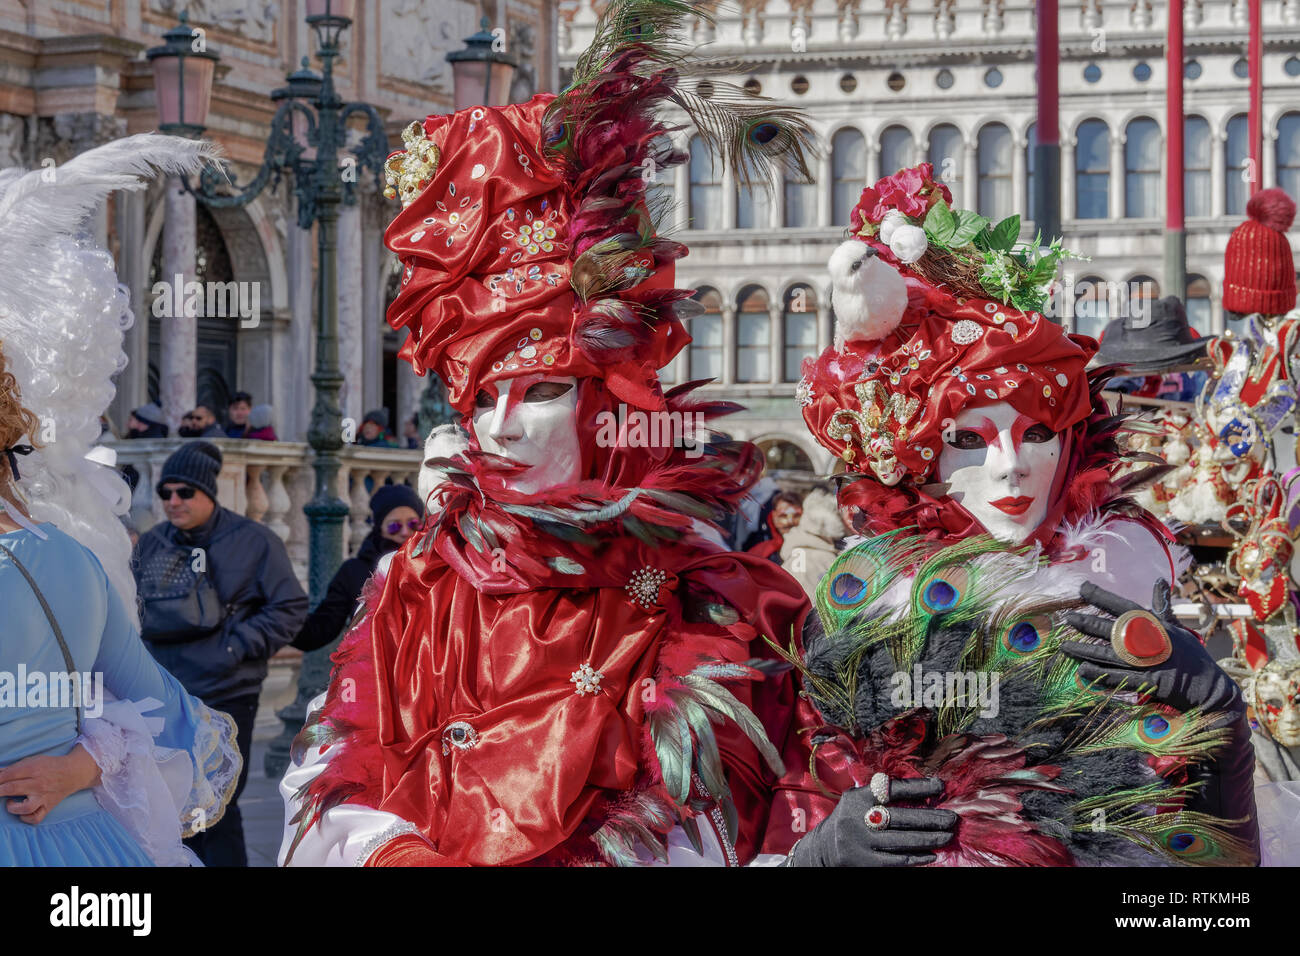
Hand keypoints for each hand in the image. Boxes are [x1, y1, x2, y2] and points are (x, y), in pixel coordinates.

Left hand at [0, 745, 101, 824]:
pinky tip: (21, 812)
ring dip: (11, 807)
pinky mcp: (48, 806)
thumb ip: (15, 767)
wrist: (74, 773)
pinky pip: (35, 818)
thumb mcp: (34, 760)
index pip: (9, 774)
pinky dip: (26, 818)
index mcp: (34, 769)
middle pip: (12, 788)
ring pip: (25, 807)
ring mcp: (44, 797)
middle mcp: (38, 784)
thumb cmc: (51, 766)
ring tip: (9, 802)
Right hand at [787, 777, 955, 866]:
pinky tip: (932, 855)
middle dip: (931, 818)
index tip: (940, 786)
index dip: (918, 787)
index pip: (893, 789)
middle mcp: (858, 818)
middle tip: (953, 818)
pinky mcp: (864, 861)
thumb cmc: (851, 818)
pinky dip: (916, 858)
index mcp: (859, 797)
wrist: (823, 848)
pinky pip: (896, 860)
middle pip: (902, 817)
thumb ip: (882, 793)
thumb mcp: (858, 799)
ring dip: (929, 839)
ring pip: (902, 841)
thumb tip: (923, 788)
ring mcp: (861, 841)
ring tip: (947, 836)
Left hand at [1062, 580, 1240, 713]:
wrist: (1211, 689)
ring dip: (1086, 650)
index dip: (1103, 597)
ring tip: (1064, 647)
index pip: (1125, 607)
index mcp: (1157, 625)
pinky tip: (1082, 670)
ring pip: (1111, 655)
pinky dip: (1101, 674)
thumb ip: (1162, 605)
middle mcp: (1152, 641)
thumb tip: (1159, 580)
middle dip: (1088, 624)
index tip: (1082, 588)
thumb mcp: (1176, 627)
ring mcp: (1151, 664)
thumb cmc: (1191, 656)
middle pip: (1114, 630)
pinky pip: (1120, 678)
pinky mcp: (1151, 684)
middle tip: (1067, 618)